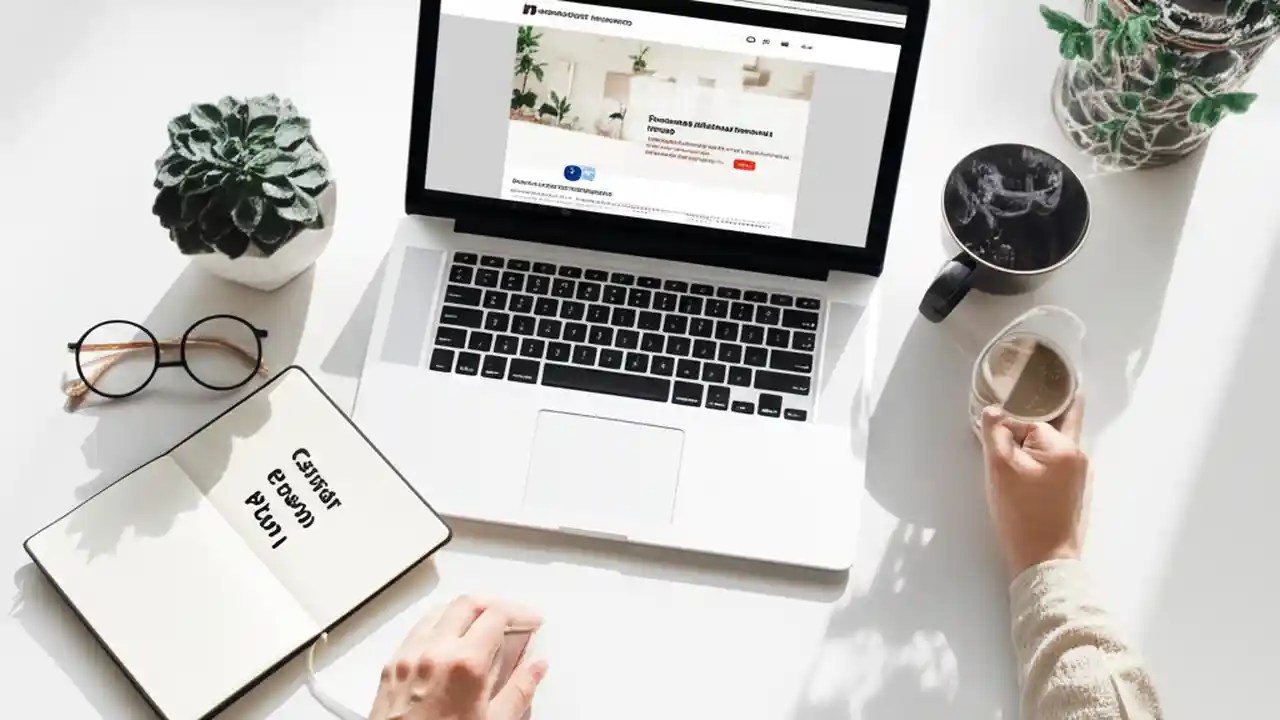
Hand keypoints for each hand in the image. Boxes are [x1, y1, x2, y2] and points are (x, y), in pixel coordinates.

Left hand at [369, 595, 547, 719]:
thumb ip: (519, 692)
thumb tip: (536, 668)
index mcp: (465, 665)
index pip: (497, 615)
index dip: (520, 613)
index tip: (531, 622)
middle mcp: (435, 651)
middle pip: (468, 603)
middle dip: (495, 605)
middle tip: (512, 620)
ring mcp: (409, 656)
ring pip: (440, 611)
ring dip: (465, 612)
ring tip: (482, 628)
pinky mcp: (391, 666)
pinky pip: (418, 630)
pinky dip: (439, 625)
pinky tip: (450, 643)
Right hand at [979, 400, 1088, 577]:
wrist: (1044, 560)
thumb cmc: (1021, 513)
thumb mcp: (1000, 467)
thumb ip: (995, 432)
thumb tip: (994, 410)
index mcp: (1065, 446)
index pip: (1028, 422)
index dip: (1007, 433)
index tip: (994, 450)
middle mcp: (1078, 456)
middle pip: (1043, 432)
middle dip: (1022, 438)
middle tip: (1005, 452)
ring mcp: (1080, 476)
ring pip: (1048, 450)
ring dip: (1029, 454)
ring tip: (1011, 471)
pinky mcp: (1074, 493)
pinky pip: (1053, 468)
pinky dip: (1037, 469)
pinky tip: (1024, 484)